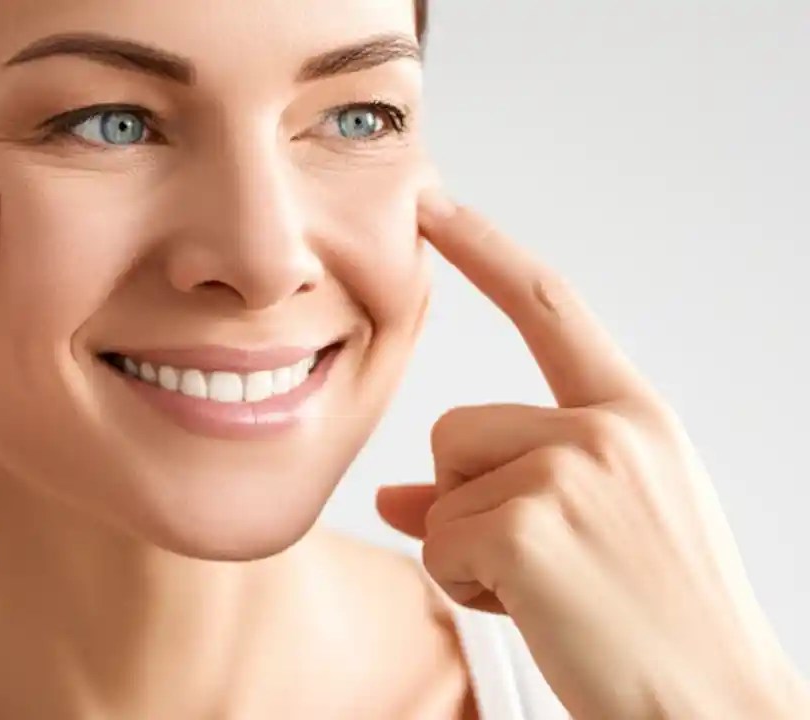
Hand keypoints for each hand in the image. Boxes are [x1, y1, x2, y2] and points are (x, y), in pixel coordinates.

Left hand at [375, 189, 809, 719]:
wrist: (711, 709)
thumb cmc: (656, 622)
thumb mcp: (594, 531)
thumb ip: (504, 490)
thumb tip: (394, 497)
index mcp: (633, 417)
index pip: (548, 304)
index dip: (483, 246)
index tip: (431, 200)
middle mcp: (606, 429)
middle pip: (453, 430)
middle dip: (465, 501)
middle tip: (543, 565)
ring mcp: (571, 472)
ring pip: (437, 490)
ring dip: (465, 549)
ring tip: (547, 591)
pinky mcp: (529, 527)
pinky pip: (435, 543)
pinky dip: (466, 587)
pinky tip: (538, 614)